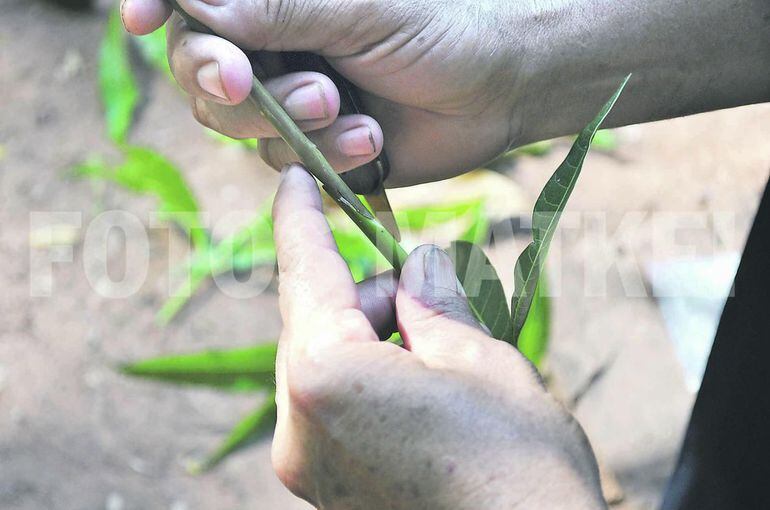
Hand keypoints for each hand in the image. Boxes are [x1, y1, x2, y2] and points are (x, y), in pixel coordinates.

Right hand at [120, 0, 529, 185]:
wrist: (495, 92)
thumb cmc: (440, 31)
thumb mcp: (358, 11)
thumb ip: (276, 7)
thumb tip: (191, 1)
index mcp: (279, 4)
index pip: (198, 5)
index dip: (159, 8)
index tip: (141, 19)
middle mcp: (275, 48)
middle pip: (200, 72)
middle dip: (223, 81)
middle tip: (247, 81)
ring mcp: (293, 103)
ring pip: (239, 127)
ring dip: (286, 122)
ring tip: (343, 106)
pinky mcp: (317, 152)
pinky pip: (286, 165)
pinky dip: (324, 157)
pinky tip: (371, 140)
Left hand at [269, 163, 605, 508]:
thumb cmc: (515, 464)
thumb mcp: (480, 360)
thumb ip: (434, 303)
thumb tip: (418, 263)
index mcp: (326, 376)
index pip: (305, 273)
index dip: (299, 217)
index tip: (292, 178)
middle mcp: (298, 423)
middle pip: (317, 321)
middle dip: (369, 294)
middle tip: (429, 295)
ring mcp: (308, 462)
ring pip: (326, 362)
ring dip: (373, 338)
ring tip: (442, 358)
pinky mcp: (326, 486)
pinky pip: (332, 404)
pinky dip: (368, 377)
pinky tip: (424, 390)